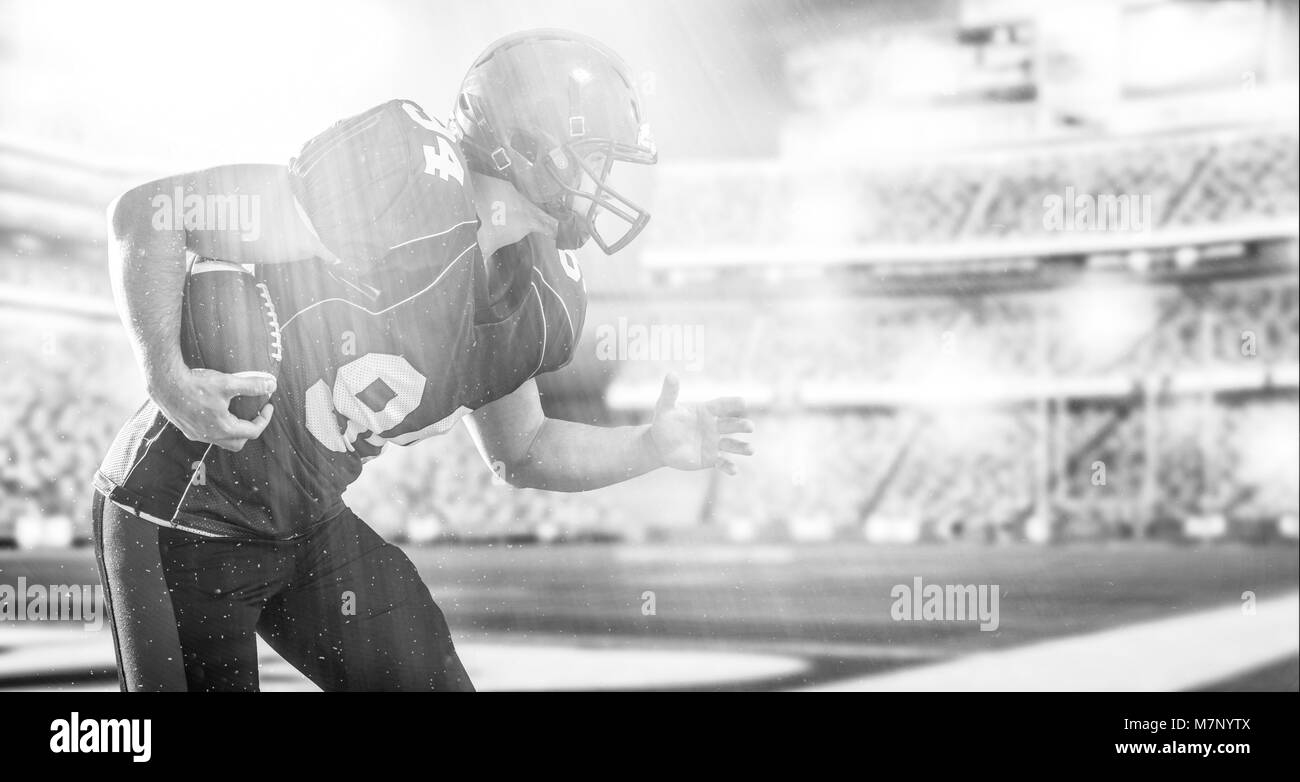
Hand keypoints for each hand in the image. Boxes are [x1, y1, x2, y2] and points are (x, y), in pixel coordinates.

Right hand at [150, 363, 274, 451]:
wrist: (164, 383)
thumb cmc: (196, 384)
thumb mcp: (228, 383)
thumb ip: (251, 386)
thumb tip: (271, 385)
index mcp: (223, 429)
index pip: (253, 431)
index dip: (264, 419)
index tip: (268, 405)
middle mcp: (210, 436)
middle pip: (238, 442)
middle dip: (249, 430)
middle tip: (253, 413)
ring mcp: (196, 434)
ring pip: (222, 440)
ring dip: (233, 430)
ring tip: (236, 412)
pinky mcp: (186, 429)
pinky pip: (207, 434)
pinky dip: (218, 427)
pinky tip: (216, 411)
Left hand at [649, 374, 753, 474]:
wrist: (660, 446)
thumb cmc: (664, 423)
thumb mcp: (665, 407)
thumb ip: (670, 392)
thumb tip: (671, 374)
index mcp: (706, 411)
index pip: (721, 405)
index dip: (732, 403)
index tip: (743, 402)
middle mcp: (714, 426)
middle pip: (731, 425)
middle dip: (741, 426)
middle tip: (750, 427)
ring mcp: (714, 443)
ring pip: (731, 444)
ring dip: (742, 447)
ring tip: (751, 449)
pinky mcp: (710, 459)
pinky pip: (722, 463)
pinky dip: (728, 467)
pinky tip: (734, 470)